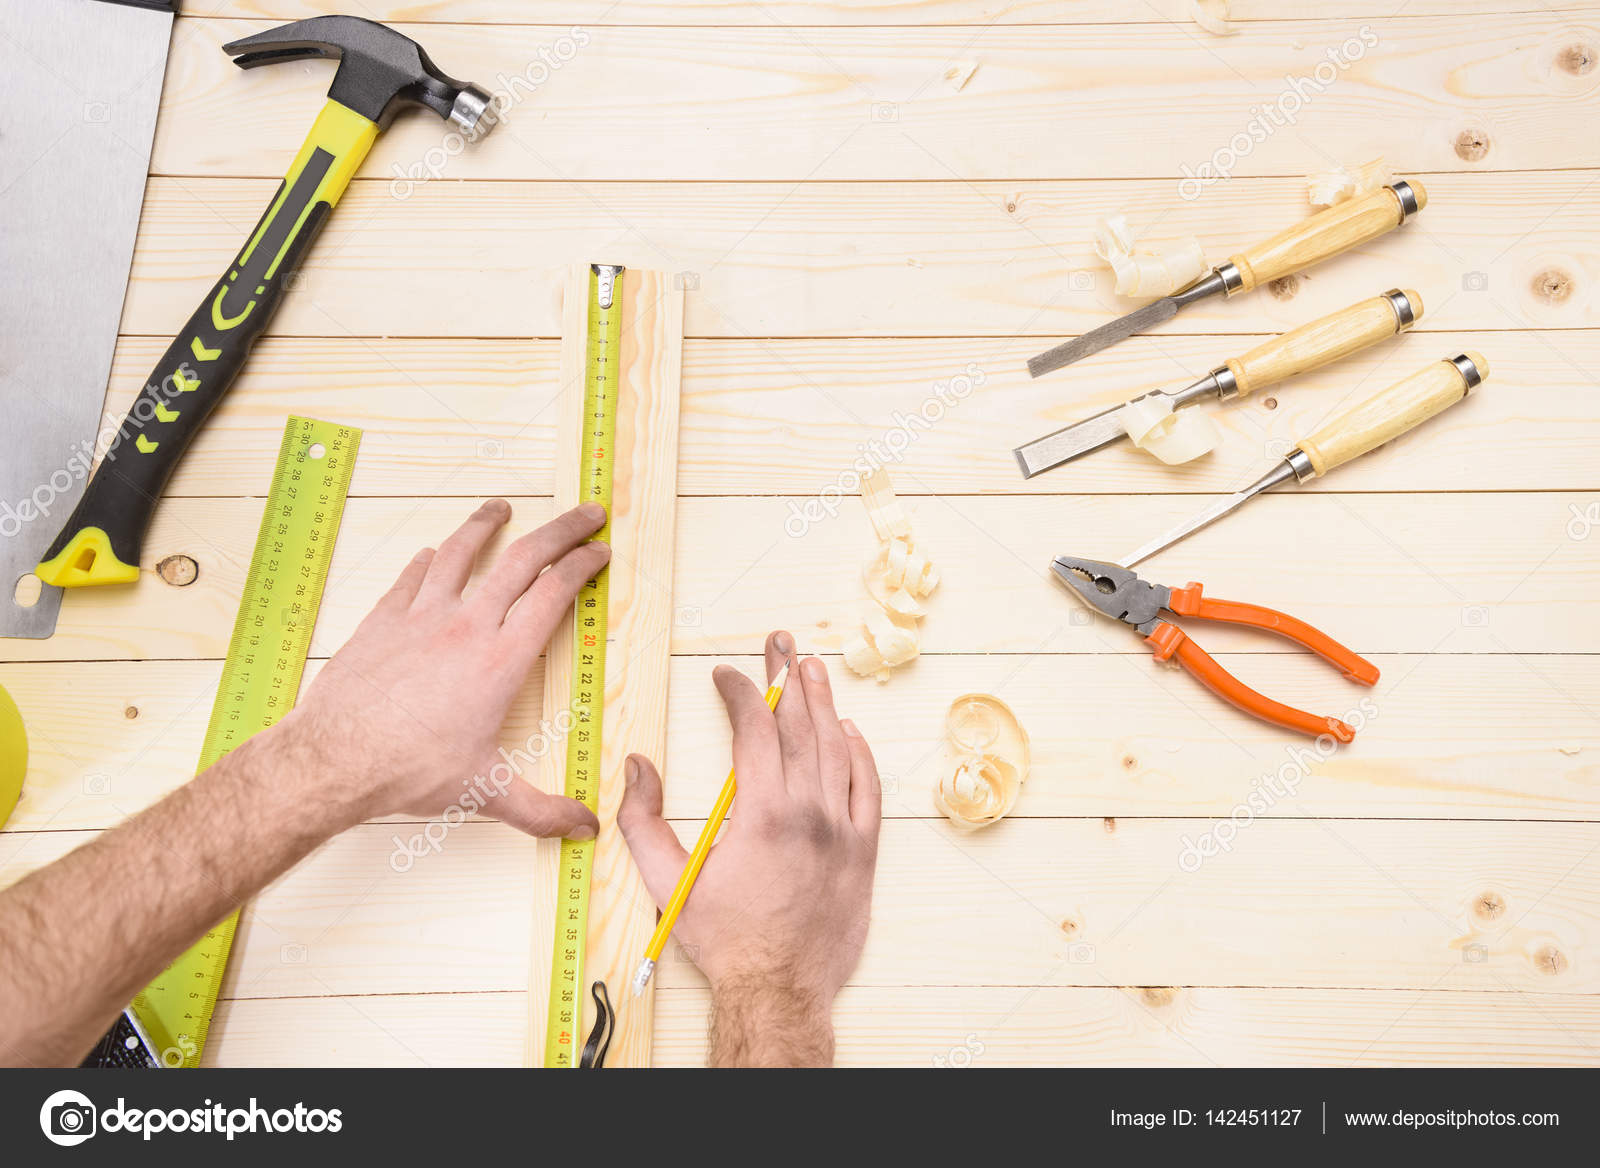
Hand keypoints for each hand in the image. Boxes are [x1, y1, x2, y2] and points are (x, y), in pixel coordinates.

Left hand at [281, 499, 607, 838]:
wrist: (334, 758)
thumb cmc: (408, 772)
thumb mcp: (485, 793)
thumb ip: (541, 809)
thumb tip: (585, 827)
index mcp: (501, 661)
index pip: (554, 594)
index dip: (583, 566)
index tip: (600, 552)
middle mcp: (466, 626)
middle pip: (524, 558)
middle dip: (562, 530)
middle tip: (586, 513)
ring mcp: (421, 616)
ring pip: (462, 552)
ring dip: (487, 524)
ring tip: (503, 508)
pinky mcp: (383, 620)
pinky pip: (412, 576)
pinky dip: (431, 558)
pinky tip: (434, 553)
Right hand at [618, 631, 881, 1064]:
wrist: (779, 990)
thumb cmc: (724, 940)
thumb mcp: (667, 882)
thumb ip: (643, 820)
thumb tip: (637, 767)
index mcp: (762, 813)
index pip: (755, 730)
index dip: (741, 694)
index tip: (726, 674)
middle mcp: (809, 812)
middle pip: (801, 726)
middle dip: (787, 678)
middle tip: (781, 642)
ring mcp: (842, 829)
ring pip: (837, 749)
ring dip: (824, 704)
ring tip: (813, 669)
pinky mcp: (864, 850)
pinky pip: (867, 788)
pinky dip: (859, 754)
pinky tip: (848, 730)